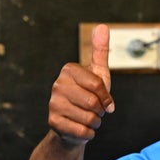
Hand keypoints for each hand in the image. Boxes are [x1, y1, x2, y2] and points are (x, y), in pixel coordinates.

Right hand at [48, 23, 115, 145]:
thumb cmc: (88, 97)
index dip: (106, 97)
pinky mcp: (53, 122)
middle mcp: (57, 85)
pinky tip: (81, 128)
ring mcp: (53, 103)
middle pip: (93, 102)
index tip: (106, 101)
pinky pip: (83, 131)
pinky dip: (88, 133)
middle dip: (100, 111)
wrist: (72, 124)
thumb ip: (100, 51)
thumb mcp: (97, 73)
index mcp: (68, 70)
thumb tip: (102, 26)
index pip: (98, 84)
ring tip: (87, 118)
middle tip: (95, 111)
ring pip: (89, 118)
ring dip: (95, 123)